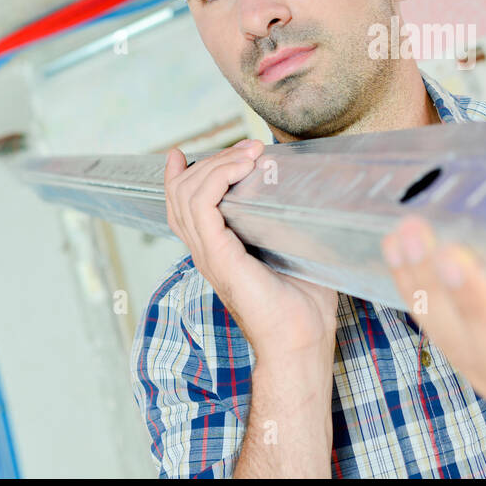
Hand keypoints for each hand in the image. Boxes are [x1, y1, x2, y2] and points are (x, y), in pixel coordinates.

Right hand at [164, 140, 338, 360]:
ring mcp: (209, 254)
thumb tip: (305, 191)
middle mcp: (206, 251)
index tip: (184, 153)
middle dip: (213, 159)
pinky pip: (202, 206)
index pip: (182, 207)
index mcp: (218, 250)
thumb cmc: (305, 302)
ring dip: (218, 163)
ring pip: (188, 194)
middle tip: (248, 145)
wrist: (302, 339)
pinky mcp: (219, 256)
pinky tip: (242, 167)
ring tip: (250, 151)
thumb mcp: (293, 249)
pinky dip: (218, 177)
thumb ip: (287, 222)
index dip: (181, 177)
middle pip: (182, 193)